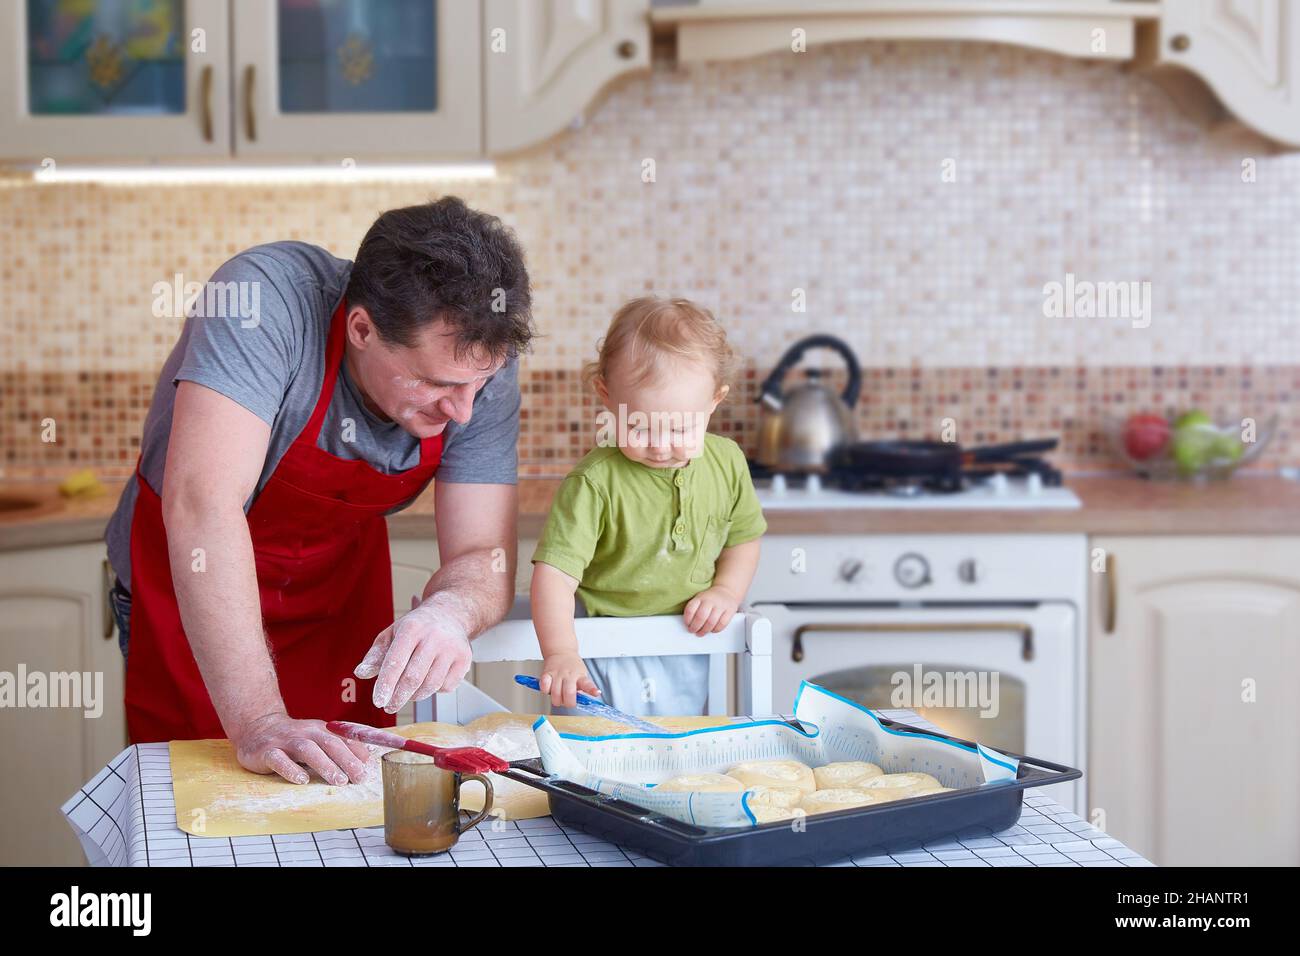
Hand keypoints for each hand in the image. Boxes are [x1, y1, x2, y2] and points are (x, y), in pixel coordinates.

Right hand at [232, 712, 371, 785]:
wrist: (257, 727)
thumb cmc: (294, 738)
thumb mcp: (318, 739)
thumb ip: (339, 748)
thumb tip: (366, 762)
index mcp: (321, 730)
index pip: (343, 739)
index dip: (358, 753)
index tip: (370, 768)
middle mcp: (306, 733)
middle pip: (330, 744)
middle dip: (347, 760)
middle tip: (359, 777)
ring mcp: (286, 741)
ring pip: (308, 750)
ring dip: (325, 765)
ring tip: (338, 780)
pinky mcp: (267, 751)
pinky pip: (279, 759)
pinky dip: (291, 769)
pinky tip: (302, 780)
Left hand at [354, 594, 473, 713]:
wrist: (450, 614)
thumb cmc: (417, 627)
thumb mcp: (392, 634)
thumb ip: (376, 654)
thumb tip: (361, 673)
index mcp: (412, 628)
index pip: (396, 662)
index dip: (386, 685)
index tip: (378, 702)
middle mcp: (434, 637)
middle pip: (413, 677)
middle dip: (398, 697)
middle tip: (389, 707)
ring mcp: (452, 648)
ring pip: (430, 685)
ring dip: (415, 696)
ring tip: (407, 693)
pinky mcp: (465, 658)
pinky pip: (446, 686)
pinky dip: (434, 690)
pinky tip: (428, 681)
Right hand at [539, 653, 600, 708]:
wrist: (561, 652)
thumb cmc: (572, 666)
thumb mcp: (582, 675)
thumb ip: (582, 688)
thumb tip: (582, 702)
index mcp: (580, 676)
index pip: (587, 684)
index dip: (592, 690)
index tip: (596, 693)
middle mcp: (569, 675)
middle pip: (568, 694)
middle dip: (568, 703)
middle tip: (567, 701)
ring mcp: (557, 674)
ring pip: (555, 694)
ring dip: (556, 700)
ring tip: (559, 696)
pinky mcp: (546, 673)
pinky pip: (544, 687)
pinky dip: (545, 691)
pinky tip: (549, 689)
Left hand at [683, 585, 739, 634]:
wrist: (727, 591)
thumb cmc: (710, 599)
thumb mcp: (700, 599)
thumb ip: (693, 609)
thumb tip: (688, 624)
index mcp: (700, 597)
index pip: (690, 609)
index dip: (687, 619)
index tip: (687, 624)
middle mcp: (710, 600)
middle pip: (700, 616)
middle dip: (695, 627)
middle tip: (693, 631)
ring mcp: (721, 605)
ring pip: (711, 622)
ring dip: (704, 630)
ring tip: (701, 633)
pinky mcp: (730, 611)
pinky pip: (722, 624)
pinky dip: (716, 629)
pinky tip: (712, 630)